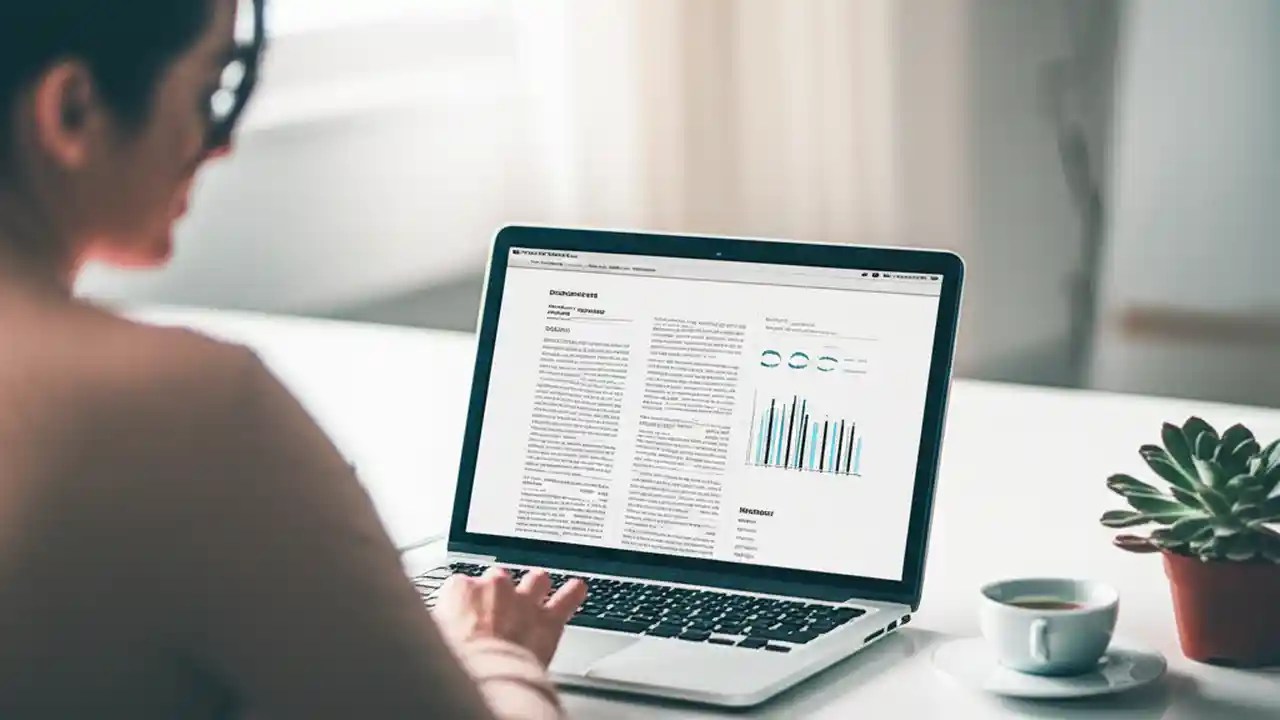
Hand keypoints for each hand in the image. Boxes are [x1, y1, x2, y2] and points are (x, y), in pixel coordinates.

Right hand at [433, 567, 587, 665]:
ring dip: (537, 587)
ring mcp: (525, 599)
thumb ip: (446, 624)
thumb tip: (445, 630)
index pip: (464, 584)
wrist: (484, 678)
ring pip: (536, 579)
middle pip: (500, 578)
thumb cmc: (458, 663)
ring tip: (538, 593)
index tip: (468, 613)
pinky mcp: (549, 618)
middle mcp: (495, 587)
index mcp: (462, 589)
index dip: (468, 601)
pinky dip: (573, 593)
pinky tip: (576, 590)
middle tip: (500, 612)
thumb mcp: (436, 637)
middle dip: (501, 593)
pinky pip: (568, 597)